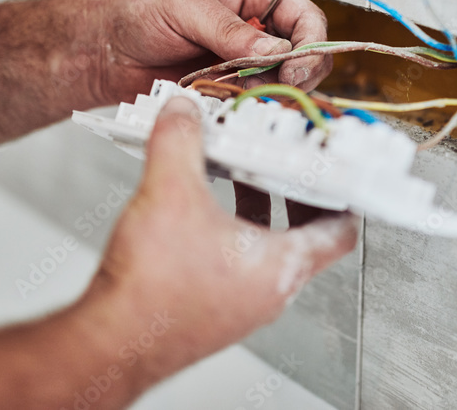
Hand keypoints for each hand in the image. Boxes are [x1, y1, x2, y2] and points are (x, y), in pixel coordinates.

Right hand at [79, 97, 357, 390]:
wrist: (109, 343)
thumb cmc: (150, 292)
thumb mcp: (170, 191)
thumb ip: (181, 140)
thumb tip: (185, 112)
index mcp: (280, 268)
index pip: (341, 231)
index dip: (347, 194)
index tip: (341, 170)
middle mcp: (268, 292)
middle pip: (306, 236)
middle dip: (295, 192)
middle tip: (286, 162)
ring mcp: (241, 305)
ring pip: (268, 250)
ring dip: (260, 209)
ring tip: (240, 174)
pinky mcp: (212, 310)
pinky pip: (237, 264)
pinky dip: (231, 231)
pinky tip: (200, 211)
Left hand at [100, 0, 332, 100]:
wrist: (106, 52)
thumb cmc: (139, 12)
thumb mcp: (185, 7)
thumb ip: (229, 29)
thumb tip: (273, 48)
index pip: (304, 16)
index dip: (310, 41)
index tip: (295, 64)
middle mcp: (256, 29)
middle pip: (304, 54)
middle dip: (298, 72)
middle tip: (279, 84)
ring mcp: (245, 63)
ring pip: (283, 83)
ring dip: (270, 91)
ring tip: (239, 88)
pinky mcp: (230, 90)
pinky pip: (254, 102)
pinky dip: (248, 106)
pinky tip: (228, 100)